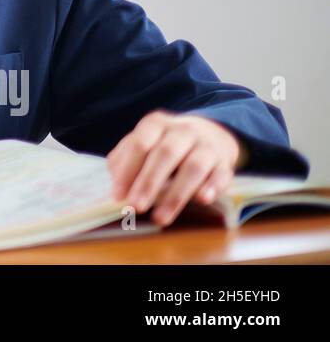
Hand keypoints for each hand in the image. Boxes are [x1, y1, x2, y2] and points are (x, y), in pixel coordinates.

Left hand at [108, 111, 245, 225]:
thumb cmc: (165, 144)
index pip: (140, 144)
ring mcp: (206, 146)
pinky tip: (202, 200)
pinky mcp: (224, 164)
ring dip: (175, 195)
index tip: (118, 196)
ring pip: (193, 167)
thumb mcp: (143, 144)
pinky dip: (212, 187)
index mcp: (156, 124)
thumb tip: (116, 188)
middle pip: (165, 154)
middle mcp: (182, 131)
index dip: (128, 170)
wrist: (209, 133)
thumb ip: (125, 161)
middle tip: (136, 206)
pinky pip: (221, 175)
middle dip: (148, 182)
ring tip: (160, 218)